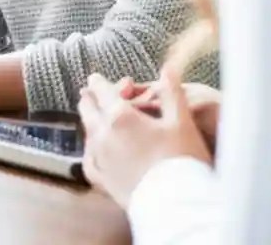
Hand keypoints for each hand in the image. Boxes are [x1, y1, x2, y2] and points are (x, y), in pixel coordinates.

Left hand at [77, 68, 211, 207]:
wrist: (177, 204)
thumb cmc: (183, 159)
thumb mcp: (182, 120)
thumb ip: (172, 92)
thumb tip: (168, 67)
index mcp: (120, 116)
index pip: (102, 91)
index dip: (98, 82)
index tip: (94, 77)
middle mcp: (103, 135)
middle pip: (88, 110)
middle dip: (89, 99)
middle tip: (90, 93)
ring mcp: (100, 159)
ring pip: (87, 133)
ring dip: (90, 122)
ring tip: (93, 117)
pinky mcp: (102, 180)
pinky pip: (88, 161)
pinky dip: (89, 150)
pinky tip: (93, 150)